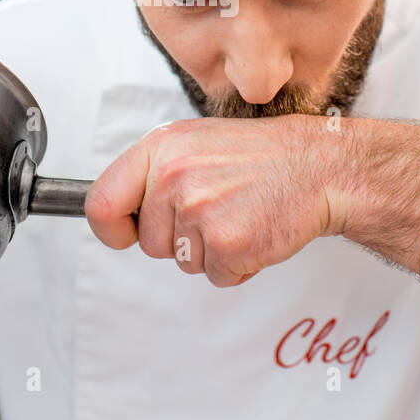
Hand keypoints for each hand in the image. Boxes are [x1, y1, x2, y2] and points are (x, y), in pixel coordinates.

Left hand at [85, 115, 349, 286]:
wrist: (319, 167)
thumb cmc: (261, 157)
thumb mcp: (197, 143)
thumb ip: (156, 174)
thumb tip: (118, 214)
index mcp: (161, 148)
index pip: (100, 203)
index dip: (112, 229)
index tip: (126, 233)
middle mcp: (173, 176)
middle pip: (150, 243)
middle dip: (181, 239)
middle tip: (219, 208)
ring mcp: (199, 211)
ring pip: (184, 262)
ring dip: (212, 251)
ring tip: (241, 214)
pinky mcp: (227, 244)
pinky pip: (218, 276)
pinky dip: (239, 266)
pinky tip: (257, 230)